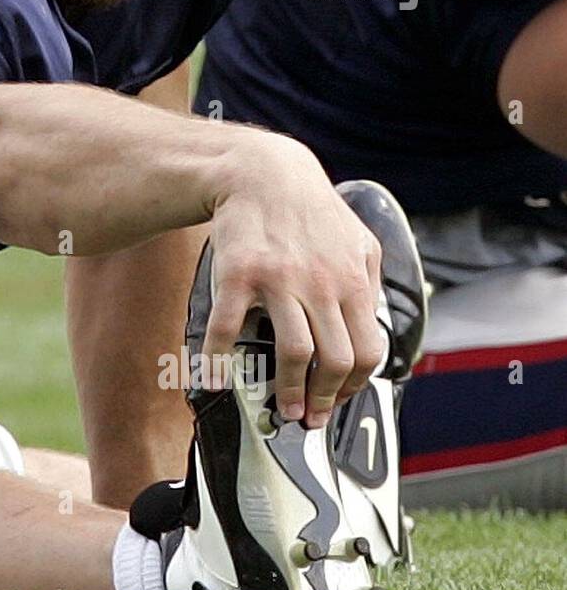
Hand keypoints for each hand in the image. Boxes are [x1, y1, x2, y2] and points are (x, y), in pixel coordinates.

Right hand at [203, 135, 383, 428]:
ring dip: (287, 391)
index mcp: (352, 280)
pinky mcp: (238, 275)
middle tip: (308, 415)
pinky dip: (219, 361)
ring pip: (293, 353)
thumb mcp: (357, 240)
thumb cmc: (308, 210)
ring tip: (280, 406)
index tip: (337, 399)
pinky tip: (215, 378)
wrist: (262, 174)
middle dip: (323, 399)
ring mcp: (278, 280)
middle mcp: (320, 283)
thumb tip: (374, 326)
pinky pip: (227, 329)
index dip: (353, 385)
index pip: (366, 351)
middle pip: (335, 360)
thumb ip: (369, 283)